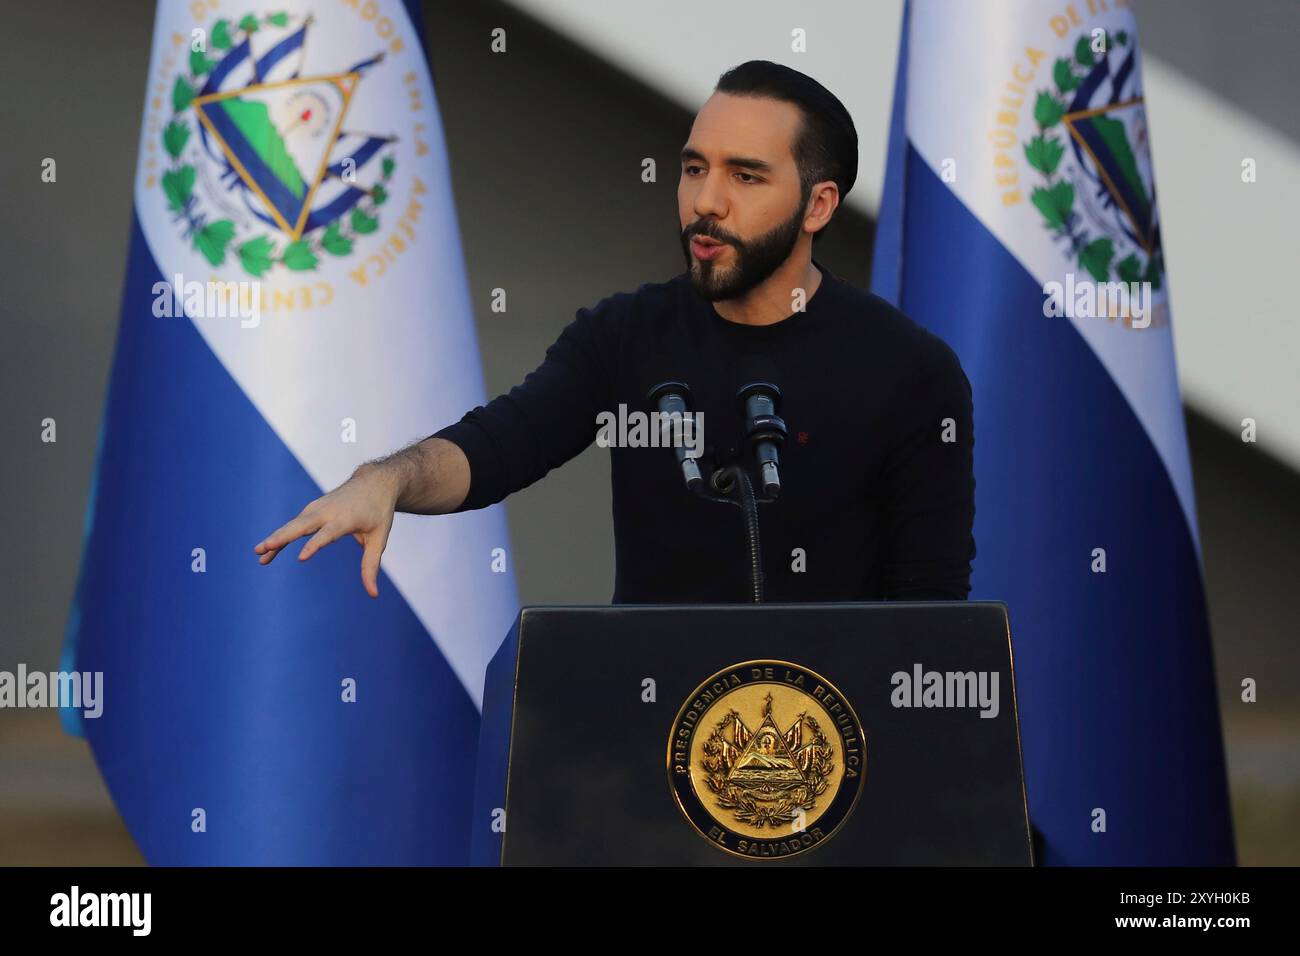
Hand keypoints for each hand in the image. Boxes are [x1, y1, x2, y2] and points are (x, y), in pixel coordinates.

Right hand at [253, 466, 400, 597]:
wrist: (374, 482)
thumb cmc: (378, 512)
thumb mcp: (379, 539)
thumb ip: (371, 566)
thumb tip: (373, 594)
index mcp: (345, 519)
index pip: (328, 534)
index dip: (315, 545)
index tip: (300, 558)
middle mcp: (327, 512)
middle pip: (301, 526)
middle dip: (282, 537)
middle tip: (262, 549)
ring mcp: (316, 508)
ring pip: (292, 526)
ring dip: (275, 539)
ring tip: (258, 554)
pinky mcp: (311, 510)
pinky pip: (293, 525)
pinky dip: (280, 536)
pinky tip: (267, 550)